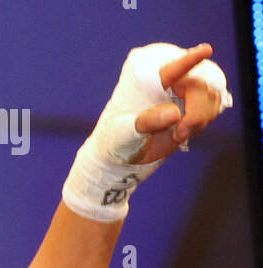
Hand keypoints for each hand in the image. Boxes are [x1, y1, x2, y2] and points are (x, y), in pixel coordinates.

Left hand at [132, 44, 224, 162]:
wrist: (127, 152)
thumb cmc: (119, 138)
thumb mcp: (125, 133)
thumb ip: (148, 121)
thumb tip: (174, 113)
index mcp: (150, 83)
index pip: (172, 70)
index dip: (189, 60)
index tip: (206, 50)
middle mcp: (171, 83)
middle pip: (198, 87)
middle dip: (196, 112)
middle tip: (180, 134)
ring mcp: (185, 93)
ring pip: (210, 96)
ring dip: (200, 119)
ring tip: (178, 134)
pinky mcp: (196, 104)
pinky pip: (214, 105)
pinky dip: (204, 121)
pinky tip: (186, 130)